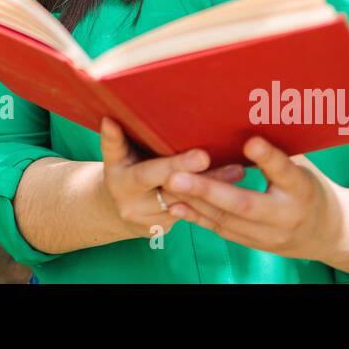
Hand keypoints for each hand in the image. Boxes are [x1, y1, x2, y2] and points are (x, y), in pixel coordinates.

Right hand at [98, 117, 244, 241]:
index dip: (175, 165)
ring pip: (185, 204)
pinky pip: (188, 214)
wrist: (114, 205)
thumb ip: (115, 140)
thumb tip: (109, 118)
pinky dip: (209, 201)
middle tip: (233, 167)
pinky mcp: (160, 230)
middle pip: (173, 190)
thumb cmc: (121, 167)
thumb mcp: (114, 155)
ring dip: (213, 189)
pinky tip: (232, 188)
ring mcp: (147, 221)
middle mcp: (132, 205)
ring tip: (238, 172)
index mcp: (120, 181)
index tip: (202, 157)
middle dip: (204, 179)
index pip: (148, 174)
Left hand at [162, 135, 344, 261]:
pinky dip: (197, 217)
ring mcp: (268, 235)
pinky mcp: (254, 243)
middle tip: (177, 175)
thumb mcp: (305, 166)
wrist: (327, 233)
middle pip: (244, 203)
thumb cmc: (310, 187)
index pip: (285, 171)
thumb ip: (281, 146)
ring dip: (194, 202)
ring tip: (168, 183)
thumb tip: (258, 106)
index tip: (250, 141)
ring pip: (226, 220)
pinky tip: (175, 203)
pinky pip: (221, 230)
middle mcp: (285, 215)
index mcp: (302, 188)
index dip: (268, 157)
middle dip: (208, 190)